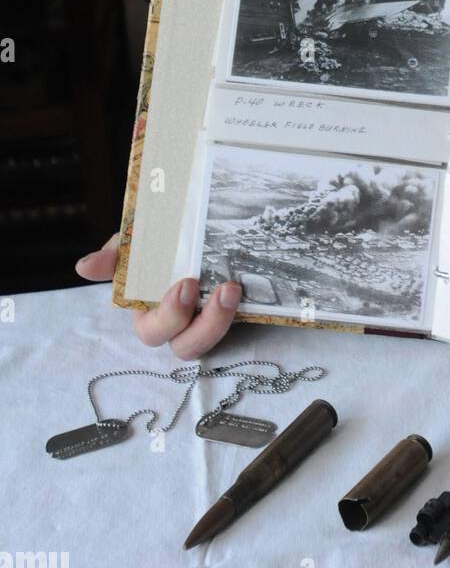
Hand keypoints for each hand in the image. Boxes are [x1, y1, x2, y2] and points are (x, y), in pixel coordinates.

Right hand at [75, 233, 241, 359]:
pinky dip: (243, 309)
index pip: (153, 330)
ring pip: (210, 340)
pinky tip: (246, 288)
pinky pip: (241, 322)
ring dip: (219, 320)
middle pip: (184, 345)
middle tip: (199, 286)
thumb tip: (84, 267)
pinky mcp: (236, 311)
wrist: (200, 221)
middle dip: (195, 324)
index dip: (168, 316)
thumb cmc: (162, 239)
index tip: (184, 285)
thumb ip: (115, 254)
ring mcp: (209, 318)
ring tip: (231, 289)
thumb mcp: (136, 241)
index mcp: (152, 310)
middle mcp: (181, 321)